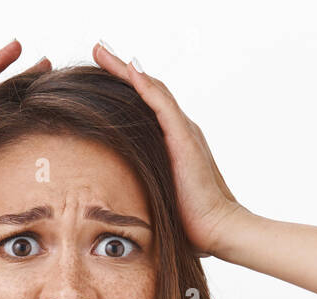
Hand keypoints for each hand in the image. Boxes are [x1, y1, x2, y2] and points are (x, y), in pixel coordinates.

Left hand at [93, 42, 246, 258]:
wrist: (218, 229)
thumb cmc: (189, 222)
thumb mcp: (158, 196)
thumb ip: (145, 184)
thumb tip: (119, 195)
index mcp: (174, 142)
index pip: (146, 106)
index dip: (125, 88)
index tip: (100, 74)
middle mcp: (180, 130)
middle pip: (147, 91)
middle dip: (121, 70)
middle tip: (98, 50)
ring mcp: (184, 132)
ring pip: (152, 90)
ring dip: (126, 70)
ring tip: (102, 52)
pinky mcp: (185, 139)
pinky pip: (162, 105)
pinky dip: (145, 86)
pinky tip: (129, 70)